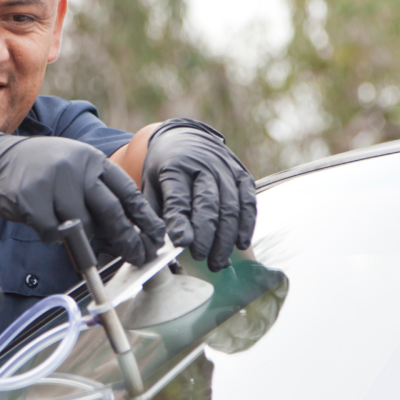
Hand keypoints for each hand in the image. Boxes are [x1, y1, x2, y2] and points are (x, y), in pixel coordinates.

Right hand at [0, 134, 163, 266]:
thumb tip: (127, 233)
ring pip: (81, 228)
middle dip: (127, 240)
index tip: (157, 238)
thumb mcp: (77, 167)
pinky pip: (52, 233)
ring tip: (70, 230)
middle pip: (111, 212)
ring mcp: (53, 184)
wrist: (1, 160)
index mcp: (93, 161)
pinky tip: (42, 220)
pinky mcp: (31, 200)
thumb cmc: (47, 170)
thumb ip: (99, 193)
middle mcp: (76, 169)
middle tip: (137, 257)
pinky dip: (50, 235)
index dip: (145, 218)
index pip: (127, 192)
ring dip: (81, 238)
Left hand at [143, 119, 256, 270]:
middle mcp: (203, 166)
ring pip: (231, 206)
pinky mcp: (242, 175)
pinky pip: (248, 202)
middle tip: (202, 258)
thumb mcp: (150, 184)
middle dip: (206, 234)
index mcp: (175, 168)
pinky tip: (240, 244)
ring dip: (226, 237)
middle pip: (208, 204)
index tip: (181, 243)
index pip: (179, 198)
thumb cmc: (164, 169)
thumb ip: (154, 214)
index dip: (181, 221)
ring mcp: (226, 170)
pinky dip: (246, 225)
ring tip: (218, 262)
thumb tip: (157, 247)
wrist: (185, 138)